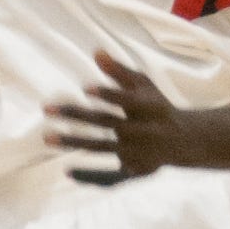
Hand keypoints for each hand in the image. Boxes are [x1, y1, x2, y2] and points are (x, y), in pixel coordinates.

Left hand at [46, 52, 185, 182]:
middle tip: (46, 108)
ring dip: (74, 142)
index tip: (85, 88)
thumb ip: (119, 72)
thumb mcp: (144, 86)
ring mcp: (139, 153)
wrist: (183, 140)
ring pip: (102, 147)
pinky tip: (68, 172)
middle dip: (76, 115)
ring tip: (46, 137)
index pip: (126, 101)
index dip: (108, 95)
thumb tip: (95, 52)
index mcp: (150, 107)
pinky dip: (90, 176)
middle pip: (107, 123)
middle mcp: (145, 131)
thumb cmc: (157, 105)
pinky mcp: (135, 170)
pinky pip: (111, 176)